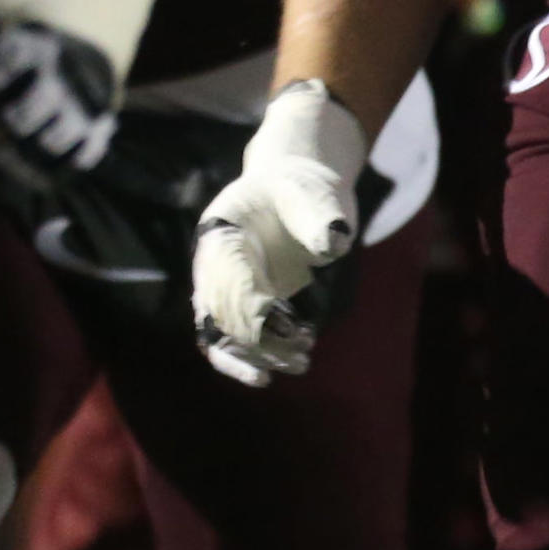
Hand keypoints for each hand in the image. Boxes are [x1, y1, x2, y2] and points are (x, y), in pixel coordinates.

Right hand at [191, 82, 368, 387]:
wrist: (297, 186)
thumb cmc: (303, 186)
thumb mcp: (314, 194)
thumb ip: (320, 217)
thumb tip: (333, 244)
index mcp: (220, 230)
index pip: (222, 277)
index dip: (248, 305)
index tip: (283, 326)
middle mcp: (215, 261)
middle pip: (218, 313)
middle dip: (256, 341)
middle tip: (300, 357)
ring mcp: (227, 282)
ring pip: (223, 333)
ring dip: (259, 354)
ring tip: (303, 363)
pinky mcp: (248, 297)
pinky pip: (243, 333)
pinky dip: (265, 349)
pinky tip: (302, 349)